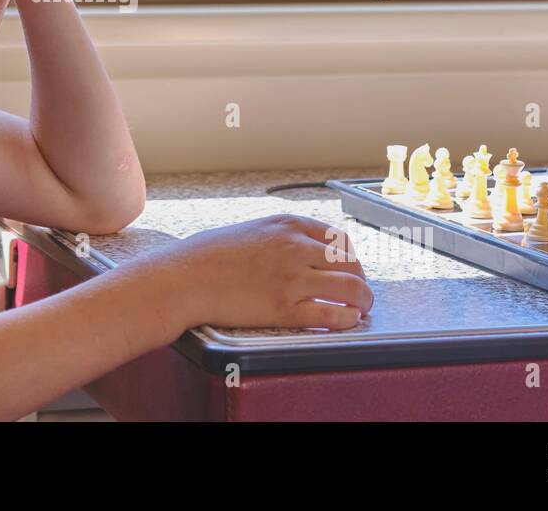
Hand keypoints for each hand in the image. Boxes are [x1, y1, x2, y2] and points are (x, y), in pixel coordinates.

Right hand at [148, 214, 372, 330]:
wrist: (184, 277)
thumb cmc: (208, 256)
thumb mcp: (251, 231)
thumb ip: (280, 237)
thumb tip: (303, 251)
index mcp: (287, 225)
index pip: (339, 238)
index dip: (351, 257)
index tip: (350, 269)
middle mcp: (295, 248)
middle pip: (350, 264)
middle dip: (360, 280)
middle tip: (359, 292)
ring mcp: (292, 278)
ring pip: (351, 289)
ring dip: (363, 301)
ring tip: (361, 309)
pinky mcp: (285, 308)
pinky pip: (332, 315)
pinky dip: (347, 319)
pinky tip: (348, 321)